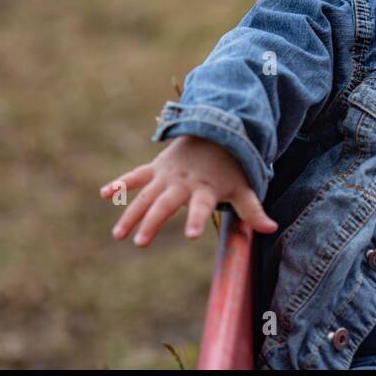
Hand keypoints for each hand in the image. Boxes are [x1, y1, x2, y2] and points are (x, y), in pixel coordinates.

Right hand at [100, 134, 278, 246]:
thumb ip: (253, 210)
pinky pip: (136, 175)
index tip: (191, 236)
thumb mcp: (243, 187)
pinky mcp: (156, 168)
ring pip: (146, 194)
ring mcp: (167, 174)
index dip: (197, 220)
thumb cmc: (230, 168)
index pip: (202, 207)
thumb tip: (272, 229)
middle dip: (153, 222)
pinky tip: (103, 194)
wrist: (215, 131)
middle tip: (141, 243)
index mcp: (205, 188)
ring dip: (131, 213)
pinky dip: (120, 183)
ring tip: (118, 235)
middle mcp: (184, 182)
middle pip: (166, 203)